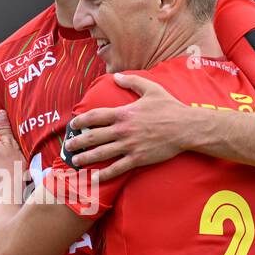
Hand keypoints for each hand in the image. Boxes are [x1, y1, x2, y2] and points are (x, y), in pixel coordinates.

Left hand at [64, 73, 187, 180]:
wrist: (186, 127)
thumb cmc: (170, 107)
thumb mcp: (151, 88)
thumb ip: (132, 81)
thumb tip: (117, 76)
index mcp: (124, 113)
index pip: (95, 116)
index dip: (81, 120)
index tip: (73, 124)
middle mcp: (123, 130)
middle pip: (93, 137)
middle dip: (78, 141)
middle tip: (68, 146)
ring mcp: (129, 146)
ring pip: (101, 153)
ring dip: (86, 158)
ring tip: (75, 161)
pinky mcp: (137, 159)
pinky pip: (117, 168)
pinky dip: (104, 174)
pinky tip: (94, 178)